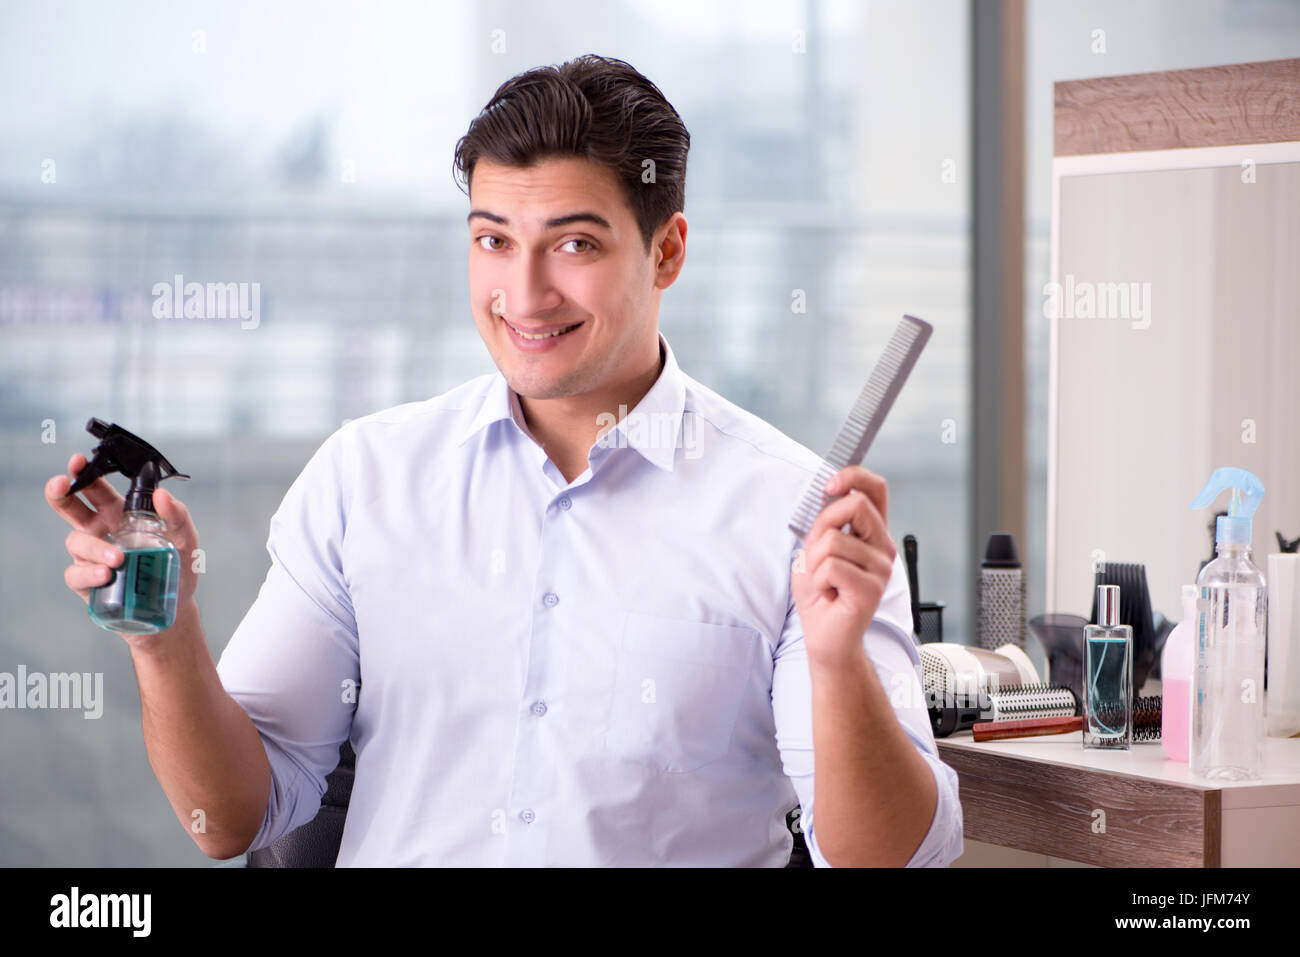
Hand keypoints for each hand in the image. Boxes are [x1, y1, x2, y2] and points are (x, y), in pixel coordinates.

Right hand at [45, 453, 201, 641]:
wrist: (173, 610)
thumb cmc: (177, 569)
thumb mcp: (186, 541)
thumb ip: (177, 517)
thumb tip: (163, 495)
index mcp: (120, 515)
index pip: (97, 490)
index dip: (85, 473)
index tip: (78, 461)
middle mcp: (100, 532)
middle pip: (70, 508)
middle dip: (61, 493)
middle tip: (61, 484)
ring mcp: (91, 557)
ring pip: (75, 541)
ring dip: (94, 547)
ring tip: (118, 559)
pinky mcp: (87, 583)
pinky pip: (76, 574)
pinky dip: (89, 573)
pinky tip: (106, 575)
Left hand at [791, 465, 896, 670]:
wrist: (824, 636)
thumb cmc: (820, 593)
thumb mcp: (815, 549)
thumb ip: (825, 524)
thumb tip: (828, 496)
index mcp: (871, 533)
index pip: (876, 489)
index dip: (854, 476)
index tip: (829, 484)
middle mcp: (882, 547)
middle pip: (856, 504)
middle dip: (823, 523)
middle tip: (816, 553)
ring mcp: (881, 568)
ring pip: (833, 541)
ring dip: (815, 562)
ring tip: (824, 582)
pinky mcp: (871, 589)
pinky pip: (831, 567)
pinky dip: (817, 580)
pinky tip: (829, 594)